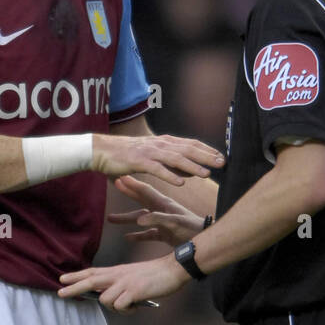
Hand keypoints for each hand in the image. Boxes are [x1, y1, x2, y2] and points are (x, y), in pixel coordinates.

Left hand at [59, 252, 188, 311]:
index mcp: (117, 271)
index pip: (92, 272)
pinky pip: (120, 306)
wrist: (173, 269)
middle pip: (90, 281)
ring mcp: (125, 283)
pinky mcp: (134, 292)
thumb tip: (108, 298)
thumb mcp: (133, 275)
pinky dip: (127, 311)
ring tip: (130, 306)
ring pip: (106, 300)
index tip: (62, 279)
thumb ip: (119, 284)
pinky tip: (136, 306)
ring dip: (115, 308)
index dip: (77, 276)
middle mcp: (118, 275)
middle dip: (74, 288)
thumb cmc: (155, 275)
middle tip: (59, 293)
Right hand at [91, 132, 222, 186]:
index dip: (207, 150)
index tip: (222, 157)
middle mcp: (160, 144)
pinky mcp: (138, 161)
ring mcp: (150, 152)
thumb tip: (188, 171)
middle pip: (188, 150)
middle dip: (206, 157)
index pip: (191, 144)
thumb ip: (170, 163)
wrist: (101, 151)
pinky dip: (170, 175)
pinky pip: (157, 169)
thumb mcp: (152, 157)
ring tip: (207, 174)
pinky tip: (181, 182)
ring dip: (193, 167)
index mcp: (164, 142)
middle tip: (222, 163)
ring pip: (176, 159)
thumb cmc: (127, 155)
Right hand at [107, 175, 209, 247]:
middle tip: (115, 183)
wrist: (205, 244)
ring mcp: (162, 222)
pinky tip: (128, 237)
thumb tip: (139, 219)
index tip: (121, 177)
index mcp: (164, 204)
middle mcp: (162, 210)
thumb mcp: (174, 224)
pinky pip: (148, 234)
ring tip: (110, 218)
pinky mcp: (165, 235)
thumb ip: (157, 220)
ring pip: (140, 218)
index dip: (133, 185)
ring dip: (126, 218)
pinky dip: (138, 236)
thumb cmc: (192, 231)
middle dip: (128, 193)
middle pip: (141, 200)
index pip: (146, 191)